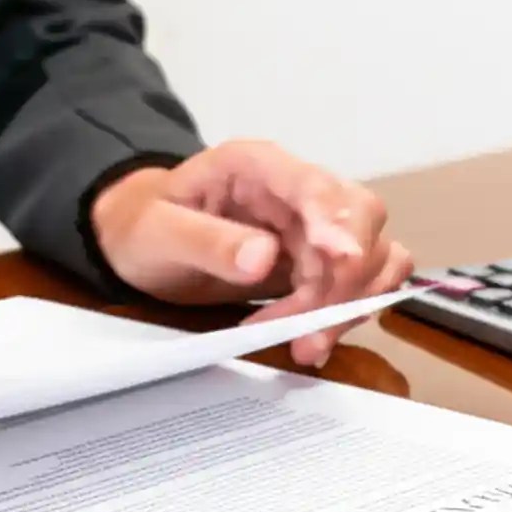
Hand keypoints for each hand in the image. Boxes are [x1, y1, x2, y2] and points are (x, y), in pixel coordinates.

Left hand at [91, 140, 413, 366]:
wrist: (139, 239)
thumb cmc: (144, 225)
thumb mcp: (158, 232)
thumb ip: (207, 241)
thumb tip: (262, 257)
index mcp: (258, 167)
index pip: (316, 185)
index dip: (337, 223)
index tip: (342, 260)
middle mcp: (297, 189)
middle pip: (361, 220)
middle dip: (345, 280)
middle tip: (305, 334)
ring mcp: (314, 225)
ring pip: (373, 255)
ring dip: (350, 303)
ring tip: (303, 345)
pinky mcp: (319, 260)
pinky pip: (361, 283)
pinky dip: (346, 312)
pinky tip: (307, 338)